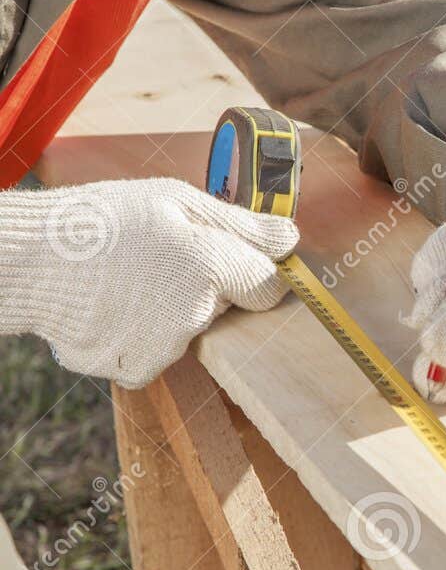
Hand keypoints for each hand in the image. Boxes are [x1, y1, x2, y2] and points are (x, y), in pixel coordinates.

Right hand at [0, 178, 297, 388]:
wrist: (30, 263)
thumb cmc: (101, 221)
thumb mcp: (174, 199)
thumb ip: (241, 225)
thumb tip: (291, 239)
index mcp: (210, 266)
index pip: (268, 288)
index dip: (250, 270)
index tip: (226, 258)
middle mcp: (193, 315)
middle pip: (223, 307)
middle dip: (203, 286)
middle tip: (157, 259)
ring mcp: (164, 349)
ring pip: (187, 331)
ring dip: (168, 311)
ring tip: (126, 280)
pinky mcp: (135, 371)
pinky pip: (155, 355)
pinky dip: (139, 336)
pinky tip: (113, 307)